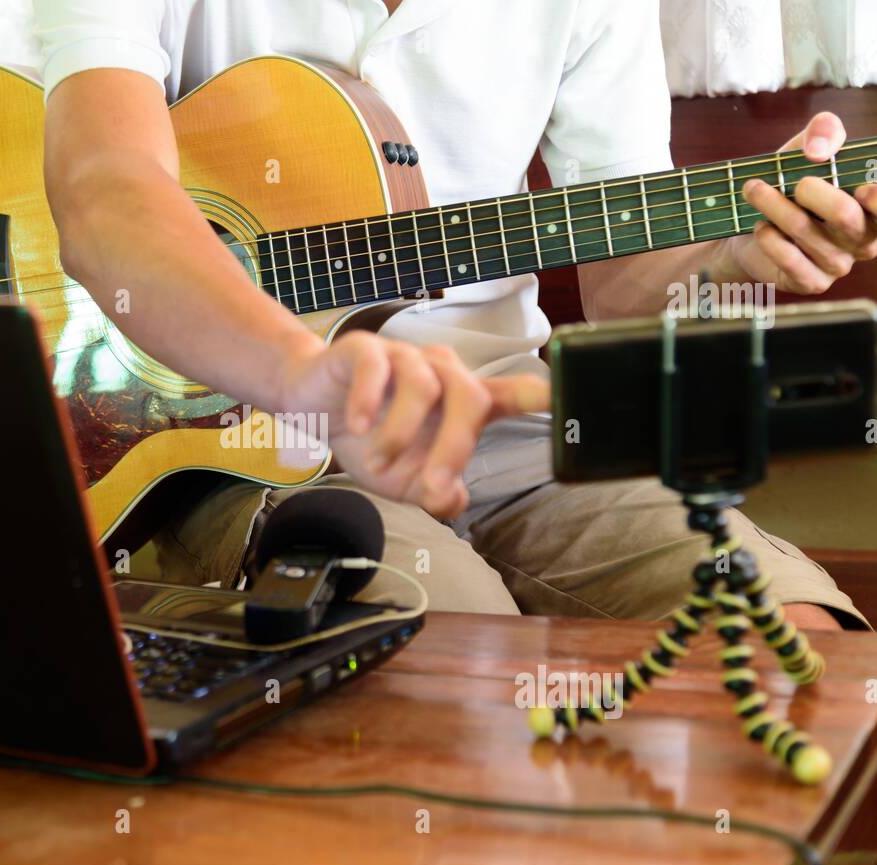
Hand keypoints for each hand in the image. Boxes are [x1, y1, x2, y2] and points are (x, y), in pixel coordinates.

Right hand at [277, 331, 548, 517]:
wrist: (310, 408)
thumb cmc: (368, 438)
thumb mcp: (403, 479)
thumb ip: (434, 493)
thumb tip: (451, 502)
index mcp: (460, 401)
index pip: (510, 394)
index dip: (542, 396)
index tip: (567, 399)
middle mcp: (440, 372)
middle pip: (469, 398)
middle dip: (453, 449)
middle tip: (428, 488)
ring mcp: (404, 357)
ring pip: (423, 387)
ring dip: (400, 435)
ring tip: (377, 464)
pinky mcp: (365, 350)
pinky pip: (377, 369)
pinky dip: (369, 402)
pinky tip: (359, 426)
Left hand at [712, 112, 876, 292]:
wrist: (747, 227)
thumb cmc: (791, 185)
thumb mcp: (809, 149)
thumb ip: (825, 131)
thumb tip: (819, 148)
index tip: (866, 188)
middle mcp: (863, 241)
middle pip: (847, 218)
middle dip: (815, 193)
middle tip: (797, 182)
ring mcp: (838, 265)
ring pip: (807, 233)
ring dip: (775, 206)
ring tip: (755, 190)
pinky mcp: (810, 282)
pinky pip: (790, 260)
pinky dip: (769, 238)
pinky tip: (760, 226)